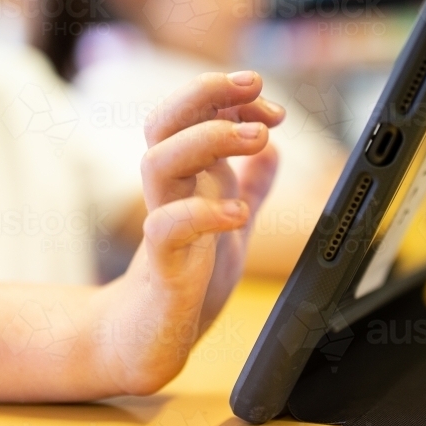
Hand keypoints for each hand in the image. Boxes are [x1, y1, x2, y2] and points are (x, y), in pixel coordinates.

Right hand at [92, 71, 283, 393]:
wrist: (151, 337)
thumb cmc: (188, 276)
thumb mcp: (231, 224)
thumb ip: (251, 187)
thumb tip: (274, 149)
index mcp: (189, 177)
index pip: (194, 113)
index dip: (229, 96)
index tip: (271, 104)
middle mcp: (171, 192)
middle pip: (166, 122)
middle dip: (207, 94)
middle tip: (256, 88)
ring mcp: (162, 223)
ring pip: (158, 162)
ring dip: (208, 139)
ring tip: (259, 138)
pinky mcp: (161, 263)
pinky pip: (167, 228)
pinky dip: (204, 214)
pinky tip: (238, 213)